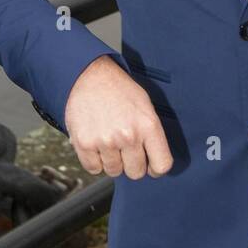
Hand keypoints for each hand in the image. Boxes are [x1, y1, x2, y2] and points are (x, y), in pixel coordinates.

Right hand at [64, 55, 173, 179]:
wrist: (90, 75)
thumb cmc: (119, 90)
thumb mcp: (145, 106)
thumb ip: (151, 134)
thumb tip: (154, 161)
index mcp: (148, 125)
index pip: (162, 165)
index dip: (156, 169)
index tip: (150, 165)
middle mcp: (128, 135)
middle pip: (135, 173)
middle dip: (131, 164)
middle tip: (125, 149)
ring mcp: (106, 141)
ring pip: (114, 171)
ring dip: (111, 160)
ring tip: (108, 140)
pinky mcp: (85, 144)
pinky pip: (93, 168)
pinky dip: (94, 161)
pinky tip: (96, 145)